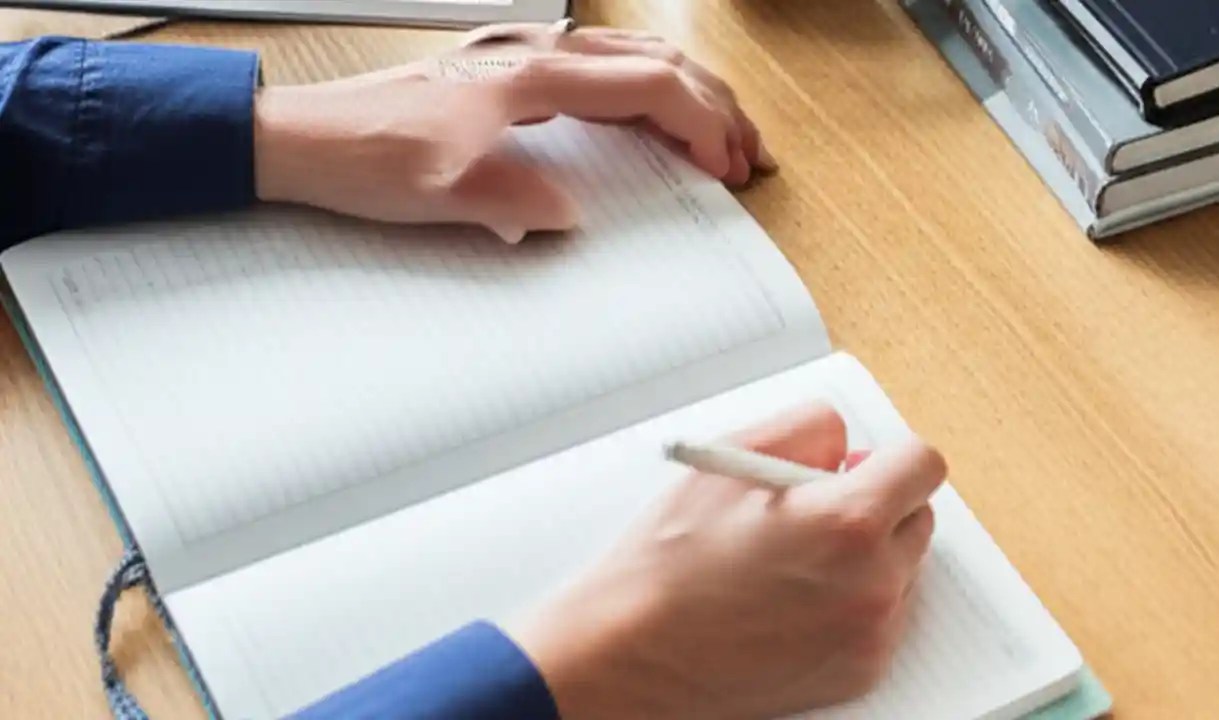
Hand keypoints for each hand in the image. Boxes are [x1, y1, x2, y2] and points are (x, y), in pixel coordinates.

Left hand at [253, 23, 774, 243]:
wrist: (303, 139)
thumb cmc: (363, 155)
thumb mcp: (440, 192)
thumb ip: (512, 202)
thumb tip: (570, 213)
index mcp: (528, 75)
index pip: (644, 87)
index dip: (699, 124)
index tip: (728, 162)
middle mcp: (531, 53)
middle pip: (651, 61)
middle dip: (713, 104)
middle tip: (748, 149)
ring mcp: (519, 57)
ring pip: (628, 58)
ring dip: (683, 91)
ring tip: (720, 129)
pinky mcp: (504, 73)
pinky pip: (596, 68)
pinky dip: (641, 89)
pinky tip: (646, 114)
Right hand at [513, 405, 946, 719]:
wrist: (636, 650)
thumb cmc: (672, 560)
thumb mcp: (731, 459)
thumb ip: (809, 429)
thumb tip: (847, 443)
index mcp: (849, 521)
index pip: (922, 465)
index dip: (888, 457)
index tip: (861, 466)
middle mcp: (873, 582)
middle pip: (917, 518)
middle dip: (877, 505)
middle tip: (813, 511)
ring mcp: (870, 634)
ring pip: (901, 570)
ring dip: (867, 556)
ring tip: (793, 561)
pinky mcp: (858, 672)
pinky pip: (882, 618)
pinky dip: (852, 604)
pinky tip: (794, 600)